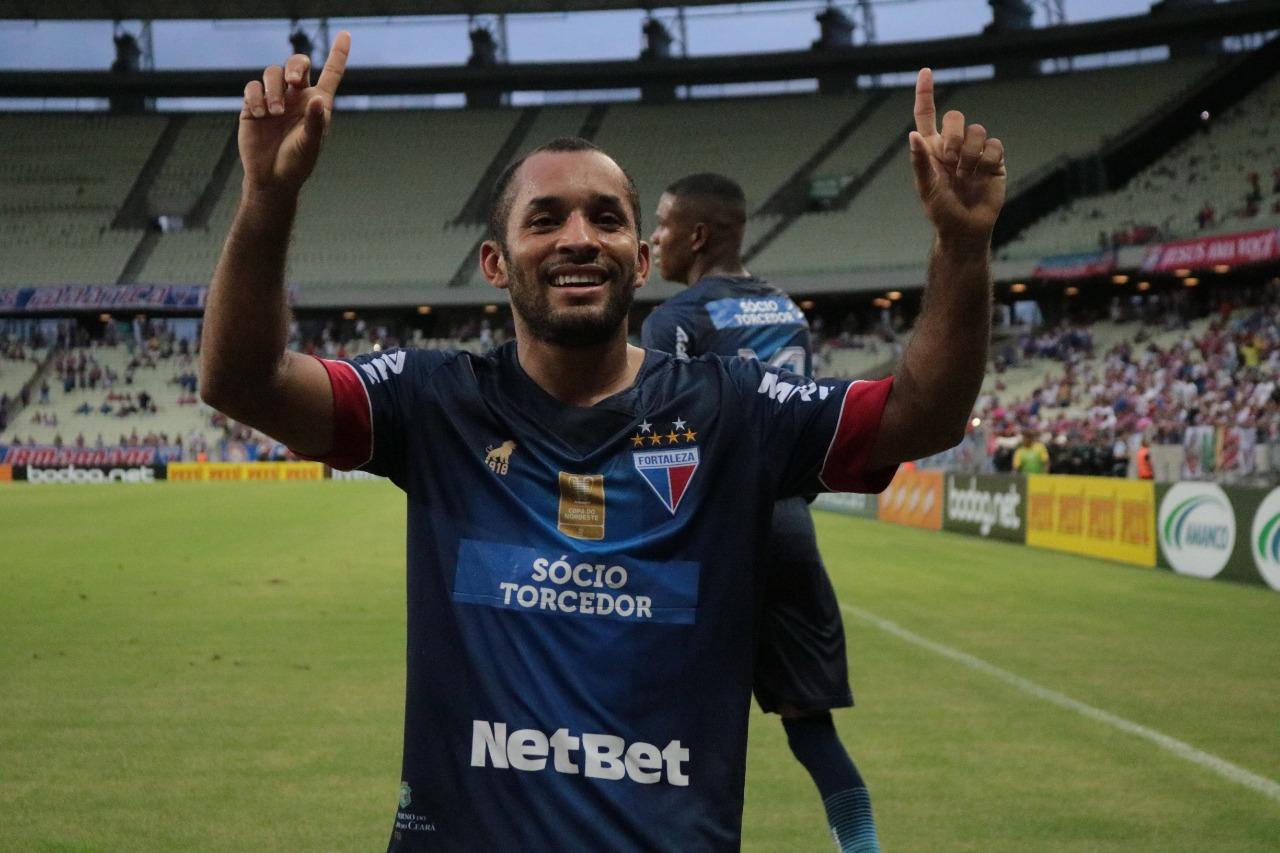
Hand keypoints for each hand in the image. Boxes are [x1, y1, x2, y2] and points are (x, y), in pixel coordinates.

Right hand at [238, 31, 350, 193]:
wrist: (271, 178)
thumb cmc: (297, 163)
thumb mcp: (310, 144)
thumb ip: (315, 122)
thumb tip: (319, 100)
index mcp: (317, 103)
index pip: (330, 73)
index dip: (338, 54)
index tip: (346, 34)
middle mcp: (296, 96)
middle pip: (297, 63)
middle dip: (295, 65)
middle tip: (293, 81)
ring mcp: (274, 98)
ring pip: (272, 73)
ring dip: (273, 89)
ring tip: (274, 114)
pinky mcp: (253, 105)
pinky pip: (252, 88)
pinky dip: (255, 98)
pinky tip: (258, 115)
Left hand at [908, 67, 1005, 249]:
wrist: (966, 229)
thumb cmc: (941, 212)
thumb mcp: (925, 188)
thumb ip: (920, 161)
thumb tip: (912, 135)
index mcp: (931, 148)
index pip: (926, 114)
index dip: (925, 93)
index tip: (925, 71)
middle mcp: (953, 145)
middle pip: (956, 117)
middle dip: (954, 136)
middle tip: (950, 160)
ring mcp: (974, 152)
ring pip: (978, 130)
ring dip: (970, 154)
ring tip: (964, 176)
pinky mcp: (994, 161)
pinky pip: (994, 145)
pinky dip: (987, 160)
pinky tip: (982, 176)